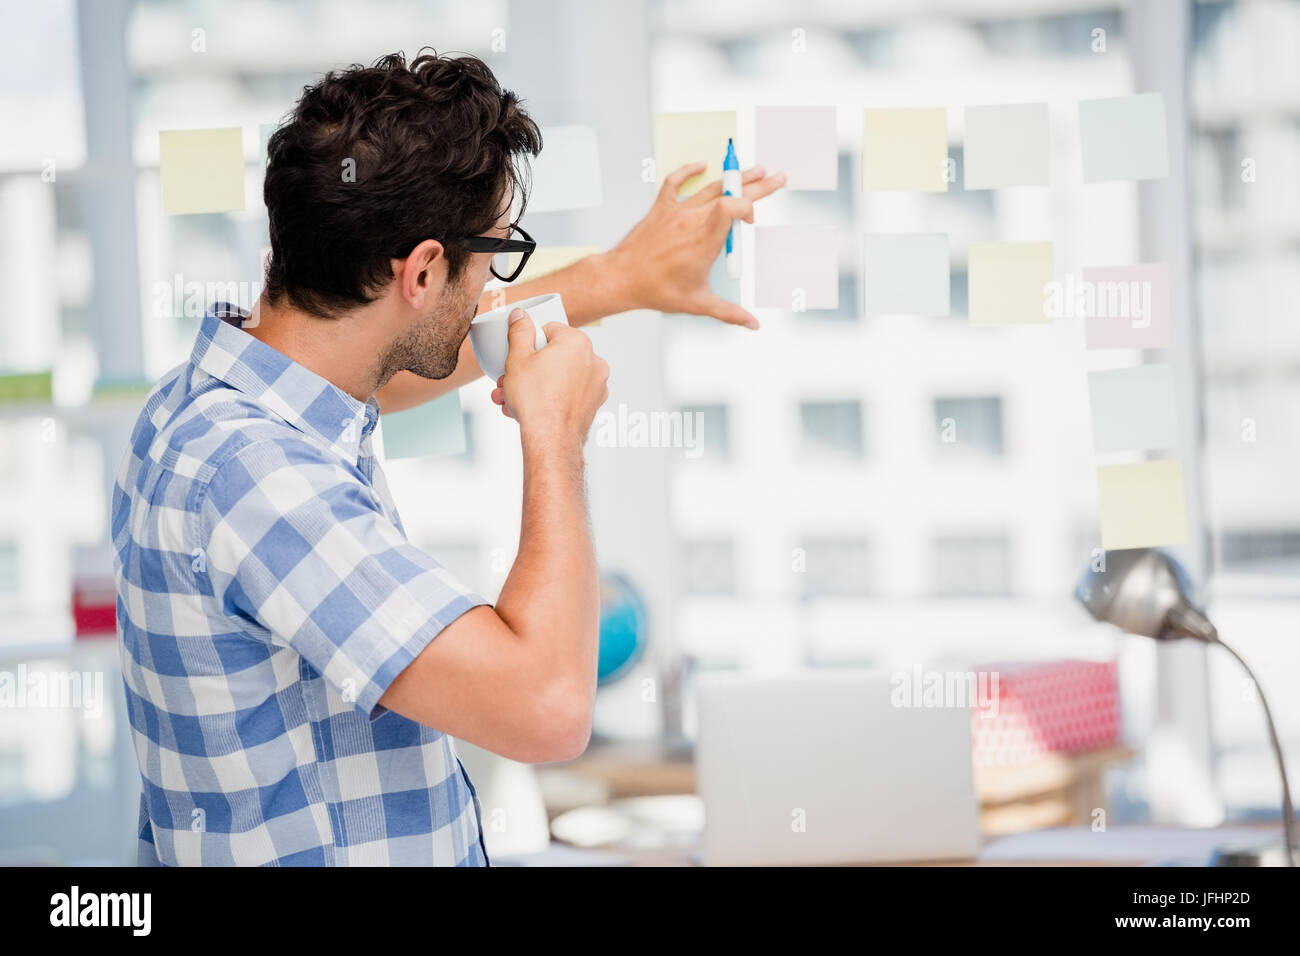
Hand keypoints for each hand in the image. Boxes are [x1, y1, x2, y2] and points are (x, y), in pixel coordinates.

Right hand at [492, 308, 609, 442]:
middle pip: (553, 356)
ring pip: (558, 377)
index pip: (549, 330)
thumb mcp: (517, 358)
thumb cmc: (536, 401)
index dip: (529, 343)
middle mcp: (593, 360)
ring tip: (510, 399)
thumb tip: (520, 316)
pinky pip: (567, 394)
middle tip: (508, 380)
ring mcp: (597, 384)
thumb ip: (519, 331)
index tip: (518, 356)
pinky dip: (549, 398)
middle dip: (527, 369)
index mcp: (577, 342)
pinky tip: (528, 409)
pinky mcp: (593, 404)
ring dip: (533, 386)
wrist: (550, 439)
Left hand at [604, 162, 785, 328]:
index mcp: (704, 240)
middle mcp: (692, 220)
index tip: (750, 225)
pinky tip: (701, 165)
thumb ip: (729, 313)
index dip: (749, 209)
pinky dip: (689, 171)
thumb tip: (751, 323)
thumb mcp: (698, 304)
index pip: (733, 207)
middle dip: (758, 184)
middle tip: (778, 178)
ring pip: (710, 186)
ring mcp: (676, 211)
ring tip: (755, 171)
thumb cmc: (655, 290)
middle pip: (730, 193)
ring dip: (735, 177)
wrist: (621, 279)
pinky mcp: (661, 208)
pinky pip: (676, 182)